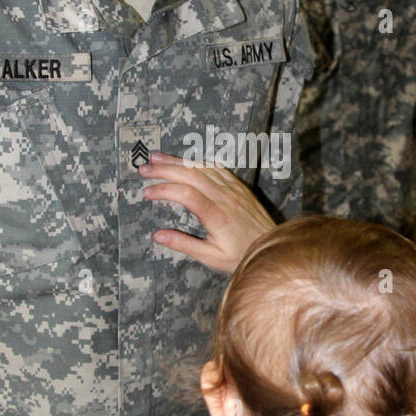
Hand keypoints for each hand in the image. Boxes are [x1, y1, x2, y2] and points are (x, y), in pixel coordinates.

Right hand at [140, 152, 276, 273]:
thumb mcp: (211, 257)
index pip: (185, 194)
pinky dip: (197, 162)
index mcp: (217, 215)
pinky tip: (184, 161)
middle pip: (190, 175)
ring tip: (156, 158)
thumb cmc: (241, 256)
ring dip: (177, 161)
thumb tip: (157, 235)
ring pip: (202, 167)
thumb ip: (183, 244)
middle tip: (143, 169)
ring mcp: (233, 189)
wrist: (271, 247)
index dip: (163, 190)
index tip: (146, 193)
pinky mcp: (238, 186)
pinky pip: (216, 167)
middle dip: (164, 169)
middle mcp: (225, 197)